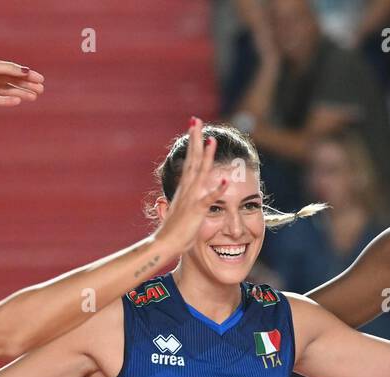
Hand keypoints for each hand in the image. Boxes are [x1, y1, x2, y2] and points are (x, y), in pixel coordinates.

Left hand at [0, 58, 43, 106]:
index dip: (27, 75)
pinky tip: (17, 101)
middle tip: (41, 90)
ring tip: (34, 97)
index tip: (40, 80)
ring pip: (6, 90)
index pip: (13, 70)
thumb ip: (8, 68)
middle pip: (11, 80)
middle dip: (27, 84)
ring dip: (21, 93)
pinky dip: (7, 100)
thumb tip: (26, 71)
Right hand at [153, 119, 225, 255]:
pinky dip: (217, 189)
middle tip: (196, 119)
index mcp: (184, 189)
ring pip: (200, 173)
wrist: (164, 245)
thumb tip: (165, 201)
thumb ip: (176, 203)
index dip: (192, 144)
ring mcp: (191, 199)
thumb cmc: (172, 232)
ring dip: (207, 156)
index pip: (189, 161)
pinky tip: (225, 179)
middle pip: (192, 159)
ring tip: (212, 140)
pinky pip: (209, 199)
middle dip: (194, 139)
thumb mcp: (176, 213)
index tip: (194, 127)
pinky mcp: (197, 211)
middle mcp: (187, 190)